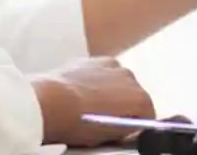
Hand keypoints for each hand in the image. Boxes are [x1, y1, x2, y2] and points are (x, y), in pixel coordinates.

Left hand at [31, 57, 155, 146]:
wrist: (50, 103)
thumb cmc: (78, 122)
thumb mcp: (106, 136)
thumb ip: (123, 130)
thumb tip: (126, 127)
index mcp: (139, 99)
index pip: (147, 115)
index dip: (135, 125)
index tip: (124, 132)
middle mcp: (130, 77)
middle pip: (132, 95)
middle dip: (122, 105)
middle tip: (105, 120)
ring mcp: (111, 65)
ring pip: (116, 81)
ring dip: (109, 90)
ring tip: (90, 105)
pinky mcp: (92, 59)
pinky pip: (100, 72)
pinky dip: (94, 80)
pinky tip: (80, 93)